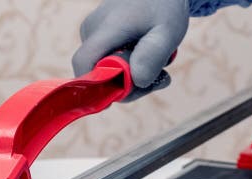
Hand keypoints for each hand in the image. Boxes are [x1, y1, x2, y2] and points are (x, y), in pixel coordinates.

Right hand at [72, 0, 188, 100]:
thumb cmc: (164, 7)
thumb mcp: (167, 31)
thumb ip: (152, 55)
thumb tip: (136, 81)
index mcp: (105, 28)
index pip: (84, 63)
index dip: (96, 88)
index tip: (124, 96)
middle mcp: (91, 31)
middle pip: (99, 75)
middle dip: (131, 85)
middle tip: (162, 78)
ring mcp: (93, 34)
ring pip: (107, 71)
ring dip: (135, 76)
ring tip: (161, 61)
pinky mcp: (99, 39)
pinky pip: (110, 63)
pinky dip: (131, 67)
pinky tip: (148, 56)